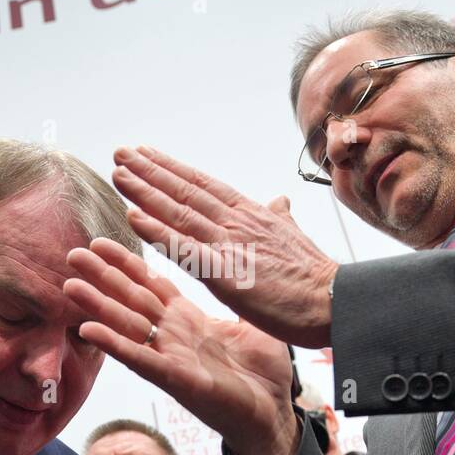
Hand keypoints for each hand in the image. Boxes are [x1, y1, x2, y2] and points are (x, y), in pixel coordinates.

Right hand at [65, 237, 301, 454]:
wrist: (275, 414)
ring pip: (127, 326)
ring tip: (69, 285)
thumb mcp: (254, 322)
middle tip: (73, 253)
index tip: (104, 240)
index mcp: (191, 320)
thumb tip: (248, 262)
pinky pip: (140, 359)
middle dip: (103, 276)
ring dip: (98, 306)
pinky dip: (115, 344)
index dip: (129, 262)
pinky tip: (89, 331)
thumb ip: (243, 293)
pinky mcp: (176, 379)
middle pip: (132, 299)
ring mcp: (171, 358)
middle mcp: (174, 336)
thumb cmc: (264, 372)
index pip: (153, 284)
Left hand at [111, 145, 338, 347]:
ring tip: (119, 174)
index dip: (173, 169)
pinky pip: (184, 249)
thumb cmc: (315, 276)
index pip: (204, 185)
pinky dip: (158, 232)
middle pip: (185, 192)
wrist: (335, 301)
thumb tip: (279, 198)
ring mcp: (230, 246)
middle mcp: (236, 223)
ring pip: (179, 213)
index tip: (147, 154)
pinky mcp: (226, 274)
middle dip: (150, 171)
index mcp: (251, 215)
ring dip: (146, 192)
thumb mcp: (294, 235)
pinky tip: (133, 218)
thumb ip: (279, 215)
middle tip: (120, 153)